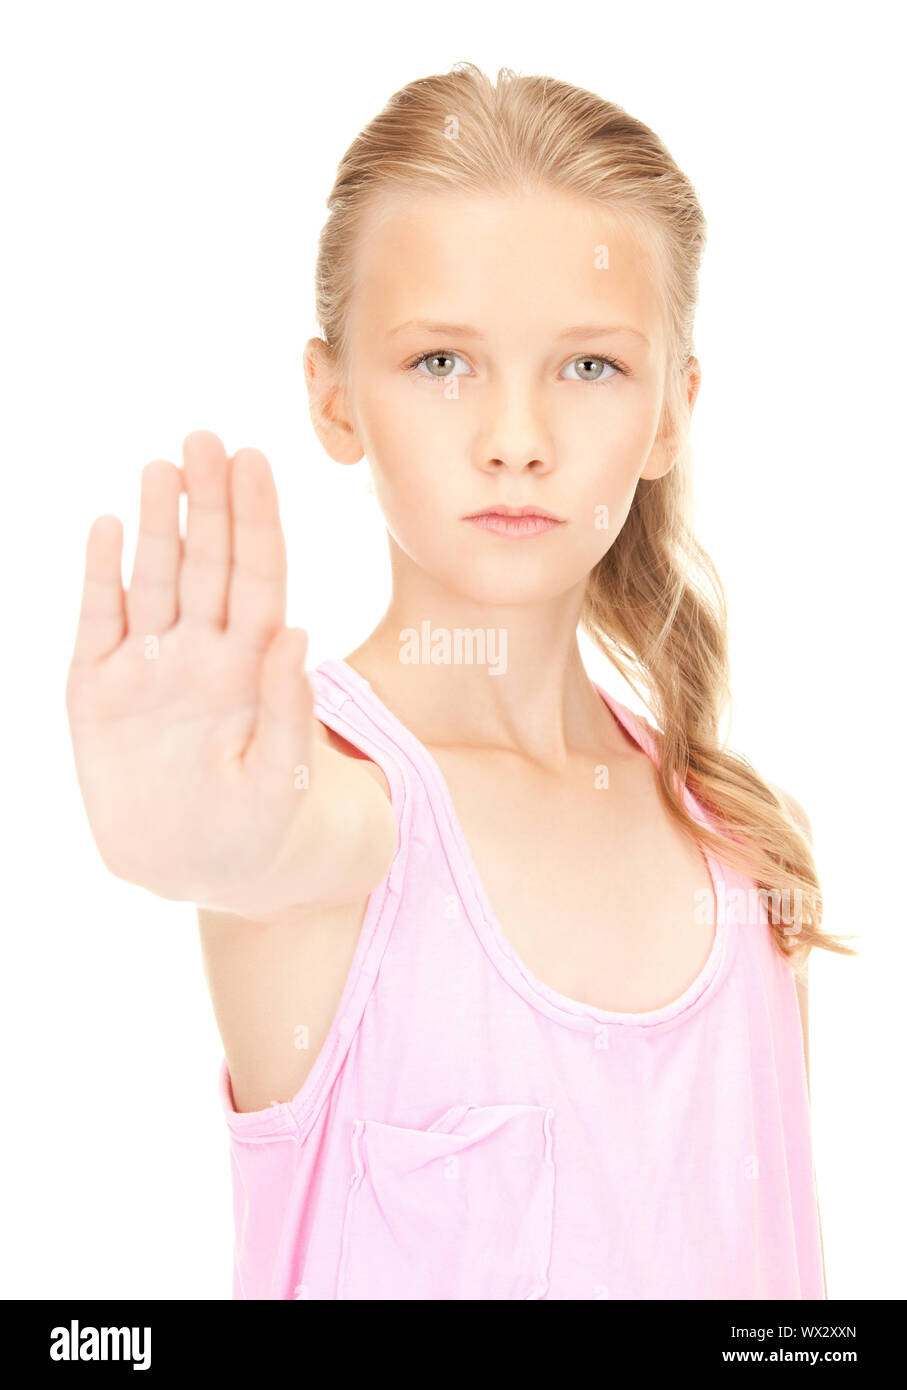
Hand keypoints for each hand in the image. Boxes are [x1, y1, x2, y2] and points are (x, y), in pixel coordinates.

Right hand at [65, 430, 315, 913]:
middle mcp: (202, 654)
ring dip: (157, 524)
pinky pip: (99, 621)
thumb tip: (295, 634)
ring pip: (155, 579)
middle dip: (208, 502)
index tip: (256, 462)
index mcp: (252, 670)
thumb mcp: (282, 784)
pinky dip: (100, 576)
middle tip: (206, 437)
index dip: (257, 520)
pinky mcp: (98, 690)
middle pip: (209, 563)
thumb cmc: (255, 832)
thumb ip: (287, 712)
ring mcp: (150, 667)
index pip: (259, 577)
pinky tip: (105, 527)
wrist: (191, 870)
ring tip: (162, 467)